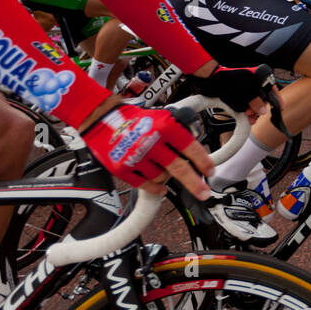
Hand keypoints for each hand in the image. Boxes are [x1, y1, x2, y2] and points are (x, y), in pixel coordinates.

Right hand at [81, 104, 213, 197]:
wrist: (101, 120)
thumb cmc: (134, 119)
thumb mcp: (162, 117)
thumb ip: (179, 131)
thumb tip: (198, 152)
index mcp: (163, 126)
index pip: (191, 148)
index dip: (203, 162)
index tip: (209, 171)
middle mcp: (149, 142)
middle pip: (179, 169)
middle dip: (195, 184)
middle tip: (204, 193)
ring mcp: (134, 157)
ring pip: (162, 178)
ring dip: (167, 177)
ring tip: (162, 167)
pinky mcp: (121, 169)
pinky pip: (145, 185)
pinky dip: (155, 188)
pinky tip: (160, 187)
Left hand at [192, 64, 271, 118]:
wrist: (212, 80)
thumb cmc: (229, 80)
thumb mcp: (247, 92)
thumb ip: (256, 101)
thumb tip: (264, 110)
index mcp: (260, 75)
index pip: (272, 89)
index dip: (276, 99)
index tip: (280, 108)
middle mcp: (255, 81)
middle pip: (263, 98)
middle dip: (260, 108)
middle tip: (255, 115)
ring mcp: (248, 88)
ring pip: (254, 102)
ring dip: (253, 111)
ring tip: (249, 117)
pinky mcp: (240, 94)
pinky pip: (247, 103)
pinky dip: (247, 110)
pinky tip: (246, 115)